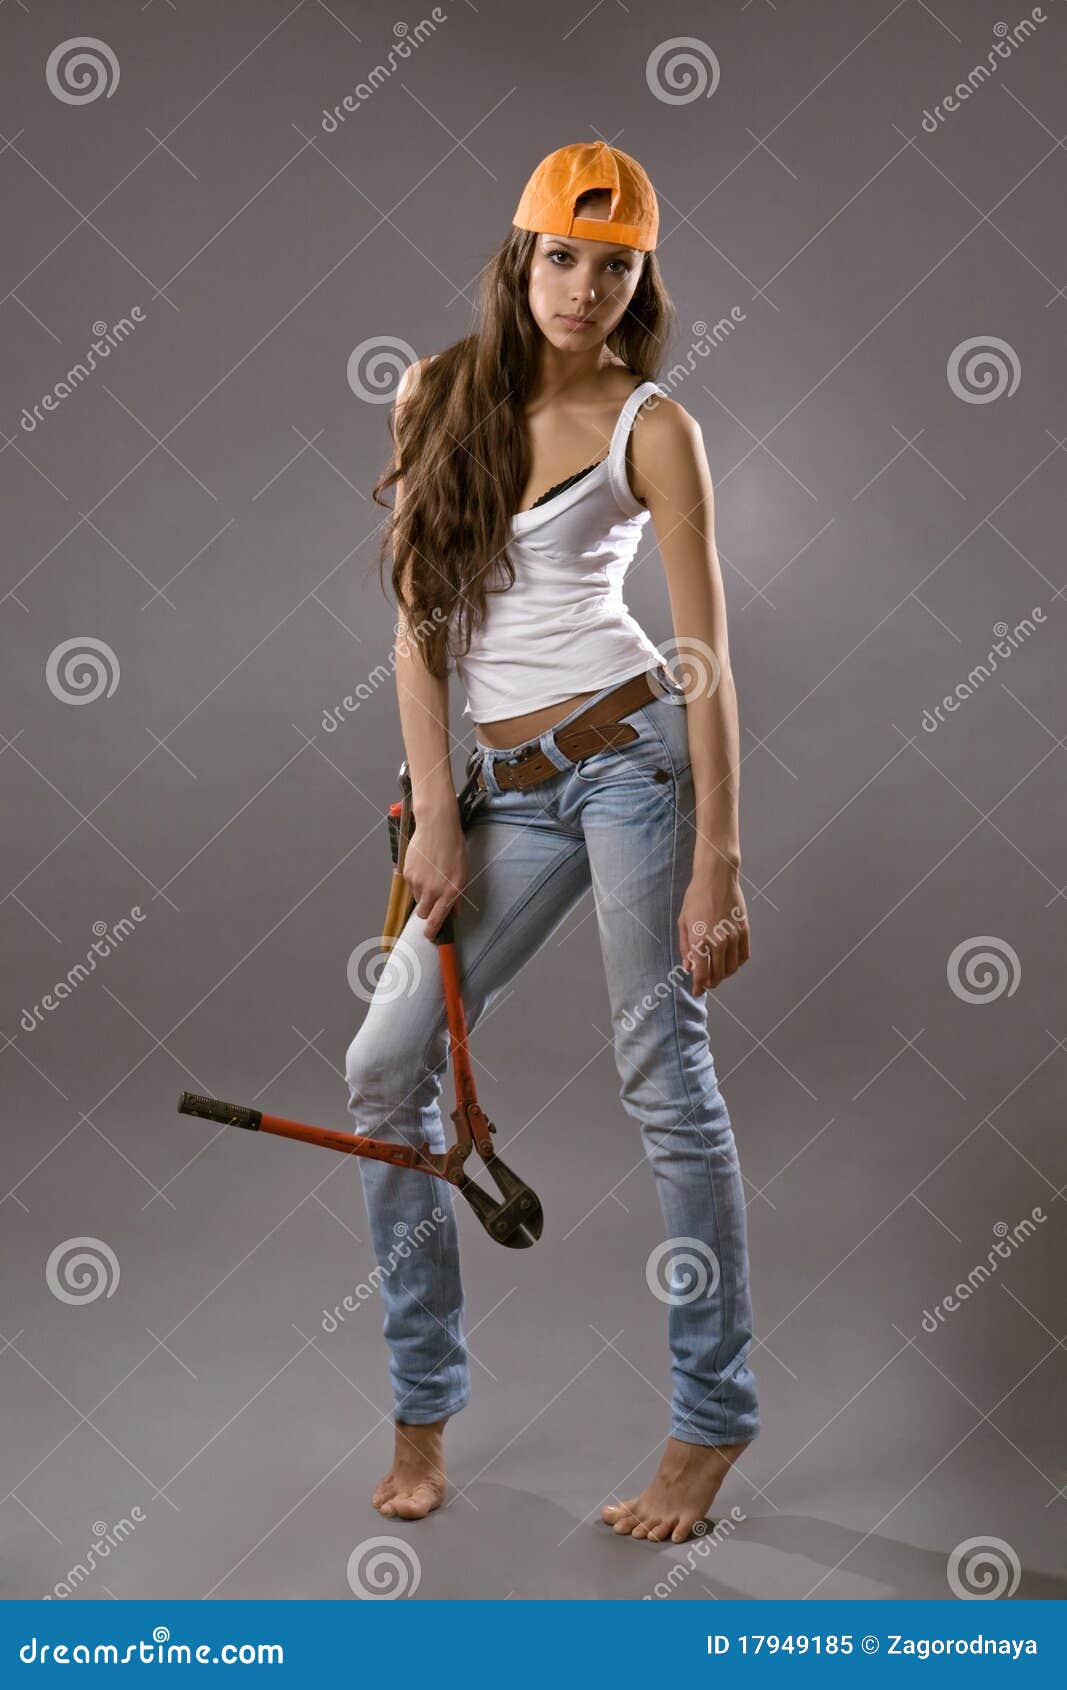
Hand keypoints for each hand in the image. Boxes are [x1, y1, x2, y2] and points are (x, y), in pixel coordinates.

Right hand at [403, 806, 466, 941]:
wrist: (437, 827)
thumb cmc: (454, 848)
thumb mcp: (463, 873)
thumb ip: (457, 895)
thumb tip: (454, 912)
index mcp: (450, 892)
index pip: (438, 919)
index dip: (432, 931)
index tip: (430, 936)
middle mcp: (433, 890)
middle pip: (423, 913)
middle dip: (427, 911)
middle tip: (432, 900)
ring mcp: (418, 882)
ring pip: (417, 899)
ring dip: (422, 894)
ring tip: (430, 876)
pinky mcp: (407, 874)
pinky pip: (410, 886)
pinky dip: (416, 882)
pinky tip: (423, 867)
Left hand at [678, 867, 749, 993]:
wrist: (716, 878)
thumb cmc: (695, 898)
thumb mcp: (683, 922)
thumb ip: (686, 947)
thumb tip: (688, 967)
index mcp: (700, 940)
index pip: (701, 973)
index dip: (699, 986)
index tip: (697, 991)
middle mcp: (718, 941)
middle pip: (718, 974)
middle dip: (711, 983)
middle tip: (707, 984)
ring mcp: (733, 936)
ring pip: (732, 967)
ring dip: (725, 975)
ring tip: (718, 974)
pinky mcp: (744, 930)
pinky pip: (744, 955)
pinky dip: (738, 963)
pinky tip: (731, 962)